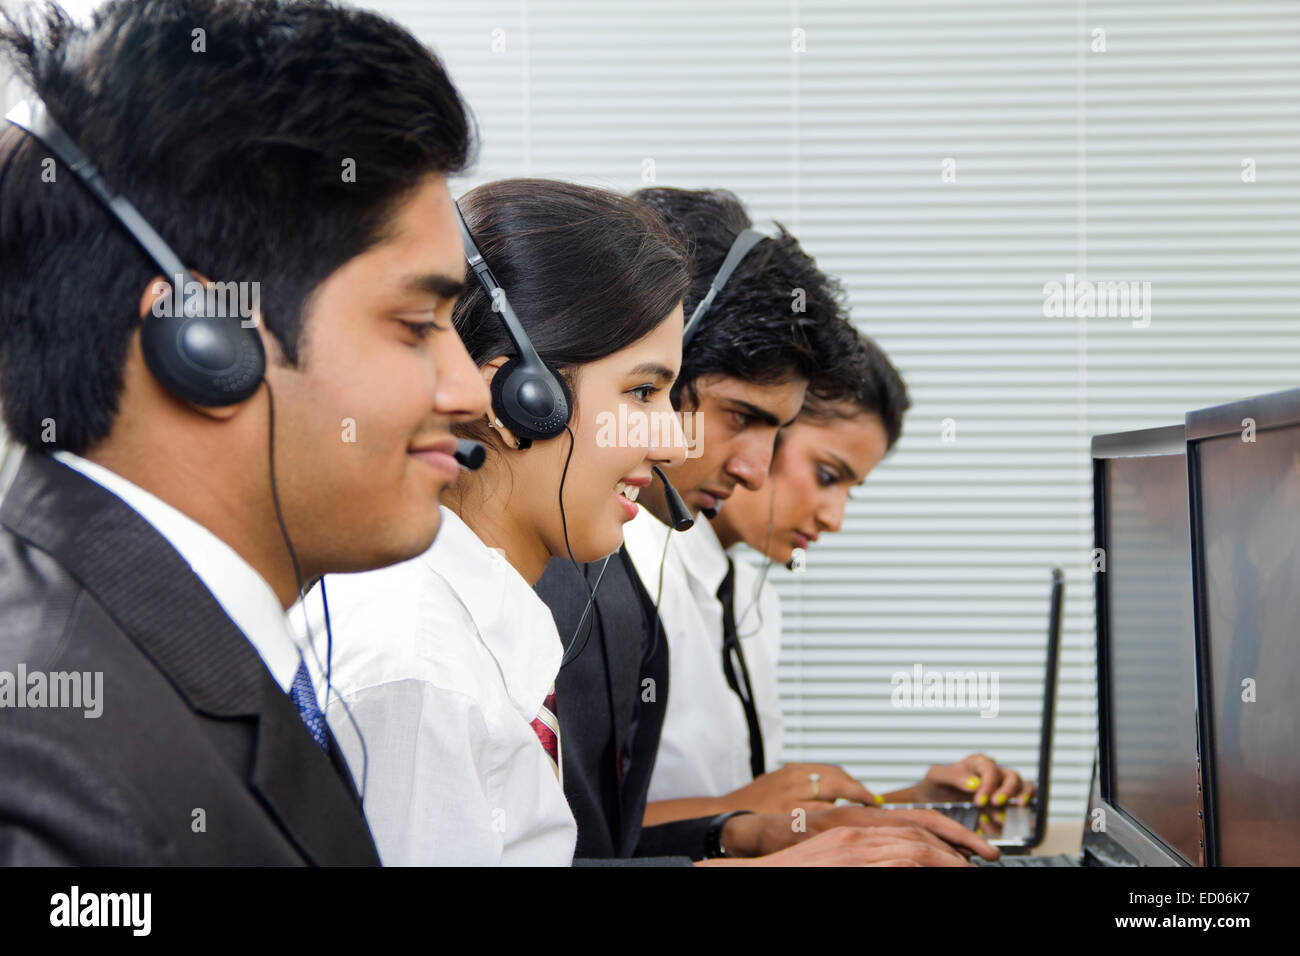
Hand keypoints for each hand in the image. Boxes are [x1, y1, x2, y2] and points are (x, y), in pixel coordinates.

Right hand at [716, 806, 997, 860]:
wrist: (752, 852)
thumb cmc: (788, 862)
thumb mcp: (835, 854)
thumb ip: (865, 854)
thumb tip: (905, 860)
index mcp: (856, 826)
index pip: (913, 823)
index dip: (948, 835)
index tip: (973, 851)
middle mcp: (857, 830)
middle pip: (919, 830)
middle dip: (957, 845)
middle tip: (986, 859)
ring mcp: (852, 844)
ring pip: (913, 845)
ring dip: (946, 859)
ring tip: (970, 870)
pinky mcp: (846, 855)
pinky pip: (895, 859)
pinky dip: (921, 864)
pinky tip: (941, 872)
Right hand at [722, 762, 877, 813]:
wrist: (729, 812)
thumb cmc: (757, 799)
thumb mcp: (781, 781)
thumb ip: (805, 781)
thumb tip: (836, 786)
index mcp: (796, 768)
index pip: (836, 772)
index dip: (855, 784)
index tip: (869, 795)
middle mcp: (796, 779)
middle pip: (840, 782)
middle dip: (862, 794)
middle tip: (877, 806)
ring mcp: (793, 797)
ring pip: (834, 802)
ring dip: (852, 810)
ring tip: (866, 819)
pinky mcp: (790, 815)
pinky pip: (821, 818)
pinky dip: (835, 822)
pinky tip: (843, 828)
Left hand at [903, 753, 1034, 807]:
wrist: (931, 805)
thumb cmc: (934, 787)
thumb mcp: (936, 777)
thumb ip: (952, 775)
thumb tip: (974, 783)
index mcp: (976, 763)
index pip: (990, 767)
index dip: (989, 783)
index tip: (979, 800)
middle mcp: (992, 775)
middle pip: (1011, 775)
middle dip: (1007, 790)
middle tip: (995, 804)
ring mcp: (1001, 789)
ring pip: (1023, 786)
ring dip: (1021, 796)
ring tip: (1015, 809)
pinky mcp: (1005, 805)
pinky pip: (1023, 803)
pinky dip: (1024, 808)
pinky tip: (1014, 817)